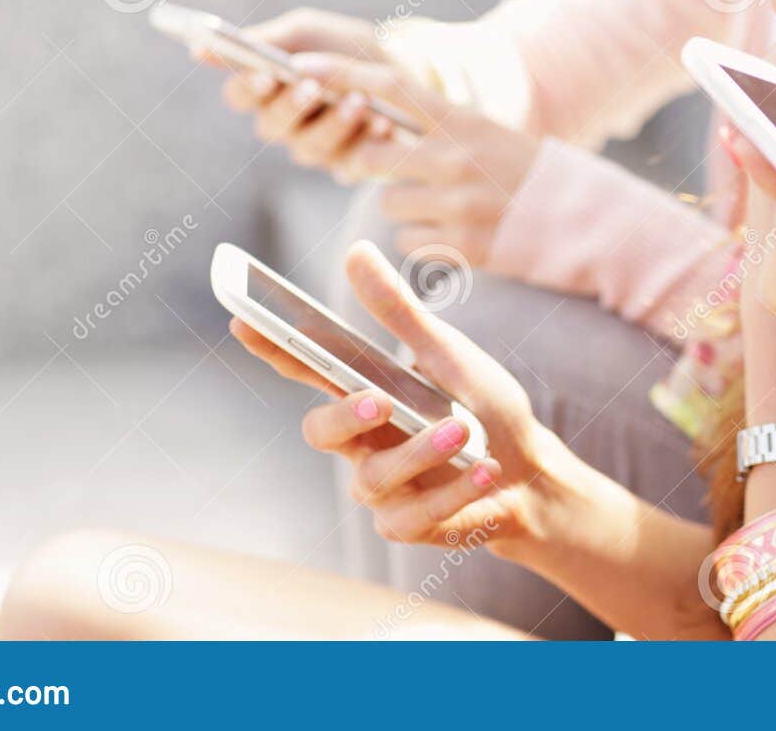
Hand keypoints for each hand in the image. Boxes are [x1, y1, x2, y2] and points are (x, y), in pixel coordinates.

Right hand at [217, 8, 408, 178]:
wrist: (405, 69)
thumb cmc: (346, 47)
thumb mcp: (310, 33)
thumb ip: (266, 40)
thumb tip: (200, 46)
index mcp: (266, 89)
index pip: (239, 95)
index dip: (248, 88)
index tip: (265, 74)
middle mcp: (285, 124)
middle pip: (271, 127)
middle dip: (292, 107)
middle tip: (312, 88)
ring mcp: (315, 148)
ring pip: (309, 148)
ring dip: (334, 123)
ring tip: (358, 101)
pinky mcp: (348, 166)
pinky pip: (349, 162)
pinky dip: (368, 139)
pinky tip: (384, 123)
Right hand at [232, 241, 551, 551]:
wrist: (532, 473)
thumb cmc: (485, 408)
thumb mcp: (448, 354)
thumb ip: (400, 312)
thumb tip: (355, 250)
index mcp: (364, 390)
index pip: (307, 367)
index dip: (272, 347)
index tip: (242, 319)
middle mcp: (361, 441)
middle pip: (321, 432)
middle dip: (345, 417)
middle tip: (379, 400)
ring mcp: (380, 488)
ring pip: (374, 477)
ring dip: (420, 452)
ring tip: (464, 431)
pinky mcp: (407, 525)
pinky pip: (414, 516)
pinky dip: (455, 490)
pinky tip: (484, 469)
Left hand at [287, 55, 541, 265]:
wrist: (584, 219)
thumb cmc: (527, 173)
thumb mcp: (486, 135)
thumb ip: (436, 131)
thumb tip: (374, 135)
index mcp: (462, 121)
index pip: (390, 85)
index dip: (340, 73)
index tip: (297, 64)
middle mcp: (455, 158)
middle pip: (370, 155)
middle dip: (369, 165)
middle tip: (395, 170)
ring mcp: (458, 203)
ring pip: (388, 205)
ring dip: (406, 209)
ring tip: (448, 208)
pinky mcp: (462, 244)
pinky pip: (409, 243)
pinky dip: (424, 241)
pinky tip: (458, 233)